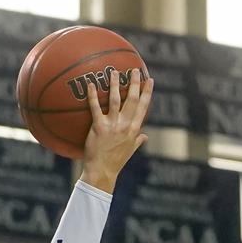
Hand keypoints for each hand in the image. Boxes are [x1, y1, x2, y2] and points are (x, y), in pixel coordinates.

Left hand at [79, 67, 151, 193]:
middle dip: (135, 83)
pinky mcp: (98, 127)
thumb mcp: (130, 151)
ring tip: (114, 72)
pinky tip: (91, 84)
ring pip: (116, 100)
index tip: (150, 80)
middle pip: (133, 100)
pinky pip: (96, 108)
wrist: (102, 172)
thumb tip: (145, 136)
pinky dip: (94, 96)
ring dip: (115, 85)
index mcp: (134, 130)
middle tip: (134, 70)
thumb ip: (138, 141)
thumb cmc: (115, 162)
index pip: (144, 107)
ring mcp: (112, 126)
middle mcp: (125, 125)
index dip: (147, 92)